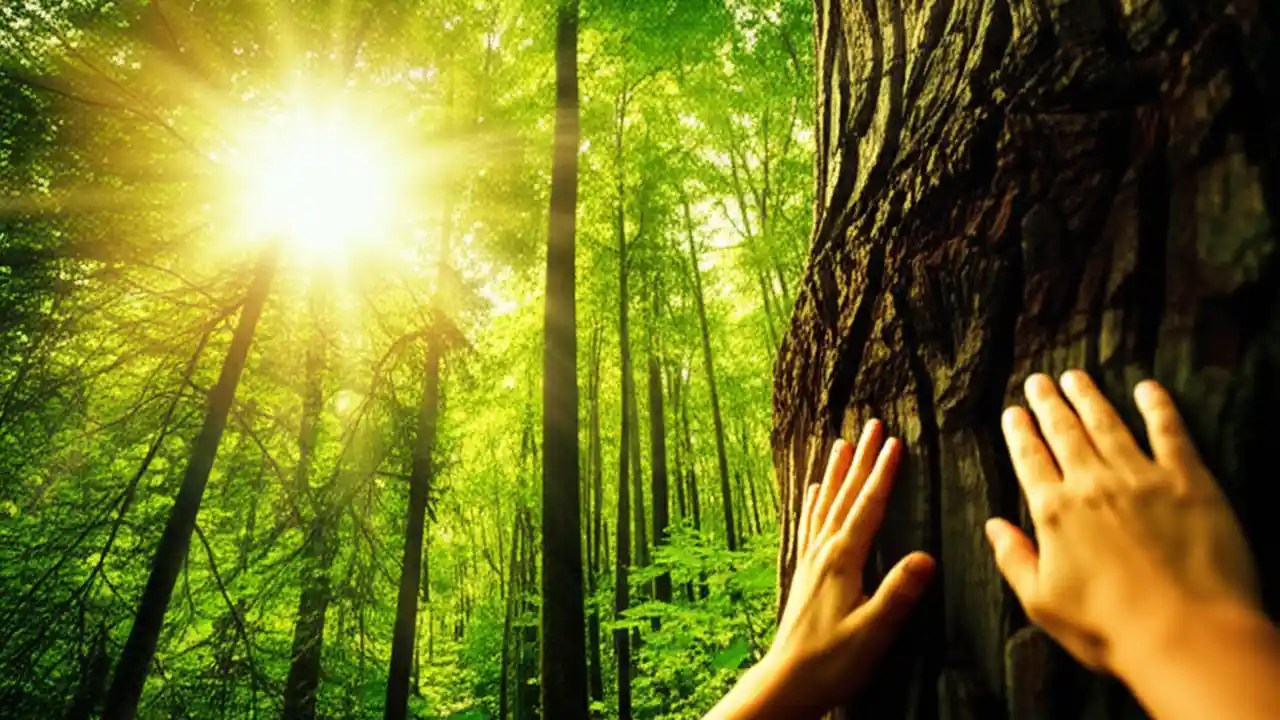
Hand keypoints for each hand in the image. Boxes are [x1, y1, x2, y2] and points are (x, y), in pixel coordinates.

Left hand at [759, 422, 934, 716]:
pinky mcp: (806, 573)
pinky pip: (811, 524)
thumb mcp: (872, 632)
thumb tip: (926, 557)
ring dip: (838, 472)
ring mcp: (812, 560)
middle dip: (862, 458)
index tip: (895, 441)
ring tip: (843, 442)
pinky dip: (816, 502)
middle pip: (846, 495)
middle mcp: (823, 552)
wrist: (787, 682)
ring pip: (826, 503)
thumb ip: (898, 594)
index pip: (867, 507)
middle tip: (872, 423)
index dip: (883, 473)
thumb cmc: (831, 662)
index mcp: (842, 560)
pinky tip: (816, 490)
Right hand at [988, 371, 1259, 673]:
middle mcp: (1092, 484)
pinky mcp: (1187, 480)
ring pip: (1108, 424)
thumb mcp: (1043, 603)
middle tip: (1038, 380)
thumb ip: (1014, 558)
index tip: (1013, 413)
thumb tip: (993, 527)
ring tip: (1076, 376)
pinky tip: (1148, 389)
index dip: (1019, 433)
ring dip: (1089, 397)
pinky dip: (1157, 406)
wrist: (1185, 633)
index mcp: (1054, 512)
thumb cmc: (1109, 627)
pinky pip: (1168, 432)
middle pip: (1064, 432)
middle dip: (1048, 404)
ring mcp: (1140, 477)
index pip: (1030, 460)